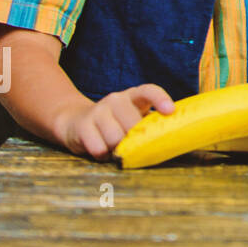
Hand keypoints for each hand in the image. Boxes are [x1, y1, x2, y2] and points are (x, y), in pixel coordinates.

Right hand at [56, 84, 174, 159]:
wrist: (75, 121)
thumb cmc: (114, 123)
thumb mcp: (132, 117)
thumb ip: (148, 124)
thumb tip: (173, 138)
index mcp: (133, 96)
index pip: (149, 90)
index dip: (160, 99)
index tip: (170, 111)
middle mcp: (116, 99)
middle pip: (133, 125)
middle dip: (134, 140)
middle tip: (132, 145)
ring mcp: (98, 110)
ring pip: (115, 139)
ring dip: (117, 149)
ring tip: (114, 146)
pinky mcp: (83, 125)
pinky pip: (99, 148)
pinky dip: (102, 155)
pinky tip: (101, 149)